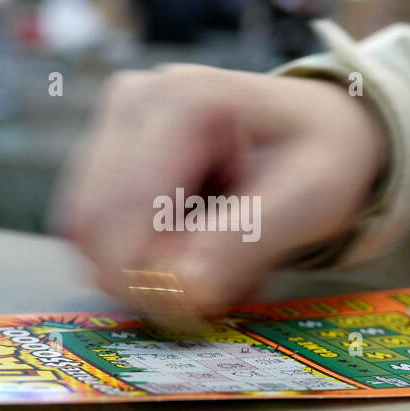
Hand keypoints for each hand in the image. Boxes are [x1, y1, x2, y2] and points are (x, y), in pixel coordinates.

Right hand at [52, 64, 385, 314]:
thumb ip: (243, 245)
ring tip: (209, 260)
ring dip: (140, 269)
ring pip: (86, 233)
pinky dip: (135, 255)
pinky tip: (187, 246)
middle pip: (91, 225)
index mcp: (183, 101)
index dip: (143, 278)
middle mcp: (134, 99)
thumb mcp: (309, 201)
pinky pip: (94, 230)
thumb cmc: (323, 156)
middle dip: (142, 278)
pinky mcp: (105, 151)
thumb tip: (178, 292)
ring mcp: (112, 122)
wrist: (320, 127)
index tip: (194, 311)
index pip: (120, 213)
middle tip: (209, 292)